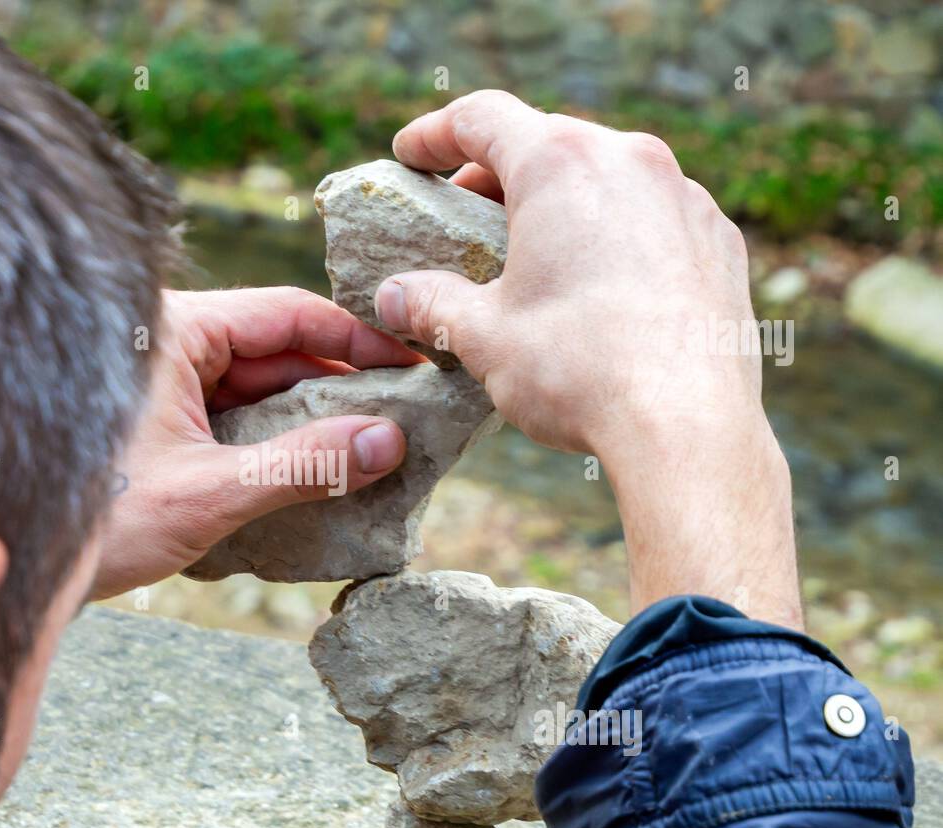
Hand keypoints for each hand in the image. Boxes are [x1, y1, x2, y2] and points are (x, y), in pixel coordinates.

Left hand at [90, 287, 416, 599]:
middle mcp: (164, 347)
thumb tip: (389, 442)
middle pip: (276, 353)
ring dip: (311, 423)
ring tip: (376, 450)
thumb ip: (304, 466)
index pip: (285, 314)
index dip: (356, 341)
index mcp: (170, 331)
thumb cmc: (94, 522)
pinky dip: (275, 446)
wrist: (14, 571)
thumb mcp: (209, 493)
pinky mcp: (157, 426)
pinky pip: (232, 422)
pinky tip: (318, 473)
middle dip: (340, 390)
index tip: (411, 365)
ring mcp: (160, 387)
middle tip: (406, 417)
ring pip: (256, 391)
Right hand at [376, 91, 800, 627]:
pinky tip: (596, 287)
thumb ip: (430, 304)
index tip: (409, 155)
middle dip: (495, 176)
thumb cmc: (576, 370)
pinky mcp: (718, 240)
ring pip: (605, 178)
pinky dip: (613, 234)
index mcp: (559, 165)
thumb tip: (393, 298)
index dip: (434, 134)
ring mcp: (683, 197)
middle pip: (546, 142)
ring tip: (530, 257)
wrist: (686, 425)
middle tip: (460, 218)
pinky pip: (652, 217)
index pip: (481, 118)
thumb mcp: (482, 337)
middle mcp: (629, 160)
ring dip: (559, 205)